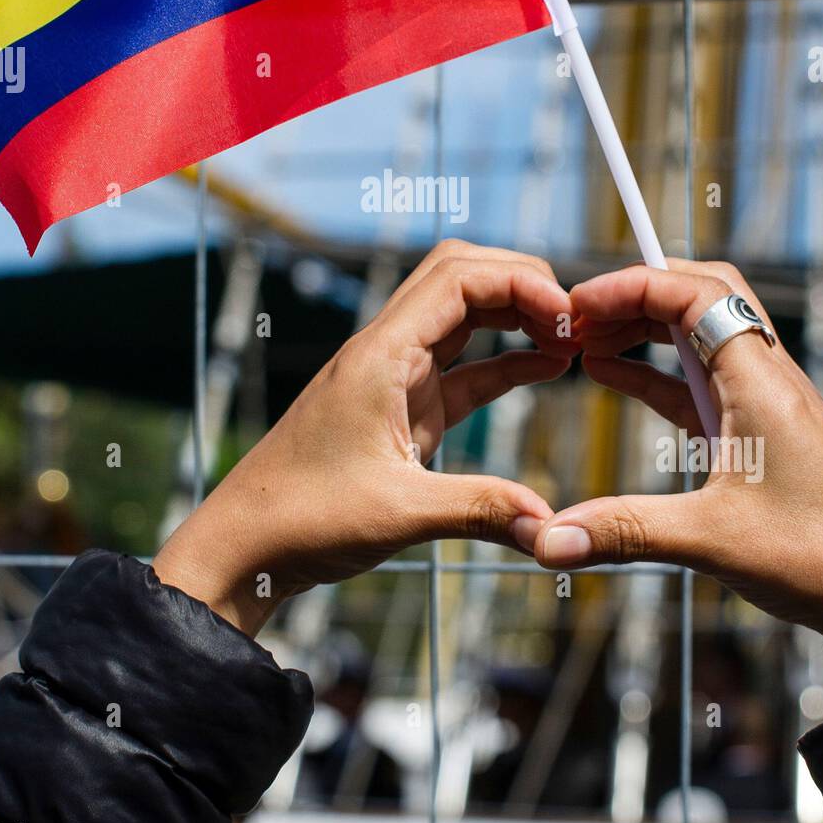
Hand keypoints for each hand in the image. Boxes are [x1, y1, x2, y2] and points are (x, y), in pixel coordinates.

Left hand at [153, 241, 575, 637]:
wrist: (244, 545)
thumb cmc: (302, 520)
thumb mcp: (399, 514)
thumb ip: (480, 511)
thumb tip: (553, 527)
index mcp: (380, 354)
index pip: (458, 277)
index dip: (521, 282)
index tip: (569, 317)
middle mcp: (387, 351)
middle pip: (462, 277)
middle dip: (523, 284)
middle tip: (578, 321)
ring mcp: (394, 376)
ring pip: (463, 316)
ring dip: (517, 316)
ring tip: (573, 339)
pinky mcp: (402, 408)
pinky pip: (463, 366)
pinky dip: (506, 359)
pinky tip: (548, 367)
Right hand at [535, 259, 822, 692]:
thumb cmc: (819, 561)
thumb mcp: (710, 540)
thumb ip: (625, 530)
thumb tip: (544, 541)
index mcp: (761, 382)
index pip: (693, 292)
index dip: (630, 286)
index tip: (578, 306)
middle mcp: (768, 378)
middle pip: (702, 294)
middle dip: (637, 292)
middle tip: (578, 315)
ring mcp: (767, 403)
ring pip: (701, 333)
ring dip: (645, 327)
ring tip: (585, 340)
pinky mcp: (763, 432)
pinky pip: (700, 380)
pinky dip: (656, 369)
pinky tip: (612, 376)